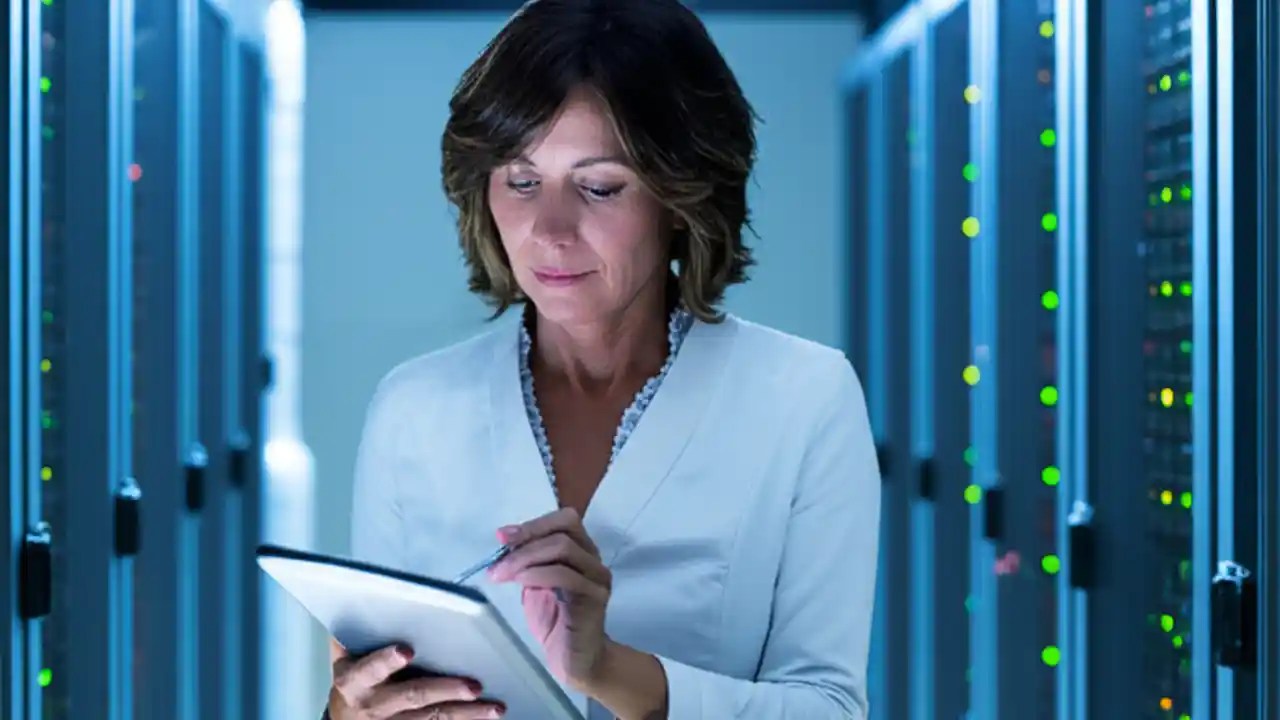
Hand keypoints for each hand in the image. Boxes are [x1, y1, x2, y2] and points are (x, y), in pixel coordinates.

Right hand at [328, 640, 506, 718]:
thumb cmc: (355, 679)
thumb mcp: (346, 657)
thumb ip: (355, 631)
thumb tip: (368, 592)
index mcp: (355, 681)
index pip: (369, 670)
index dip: (385, 662)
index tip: (406, 651)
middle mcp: (374, 705)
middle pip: (412, 697)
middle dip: (444, 690)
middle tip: (473, 685)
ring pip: (433, 719)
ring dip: (466, 714)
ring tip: (493, 707)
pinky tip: (486, 717)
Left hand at [489, 507, 612, 691]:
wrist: (575, 660)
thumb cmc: (554, 622)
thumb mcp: (534, 585)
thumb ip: (528, 562)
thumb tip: (506, 541)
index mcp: (580, 551)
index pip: (564, 520)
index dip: (533, 524)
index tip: (502, 535)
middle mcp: (593, 558)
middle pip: (564, 529)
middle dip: (526, 538)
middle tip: (499, 557)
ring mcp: (597, 576)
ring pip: (563, 548)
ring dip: (526, 558)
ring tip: (502, 574)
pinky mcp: (595, 596)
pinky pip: (565, 575)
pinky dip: (538, 574)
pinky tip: (521, 582)